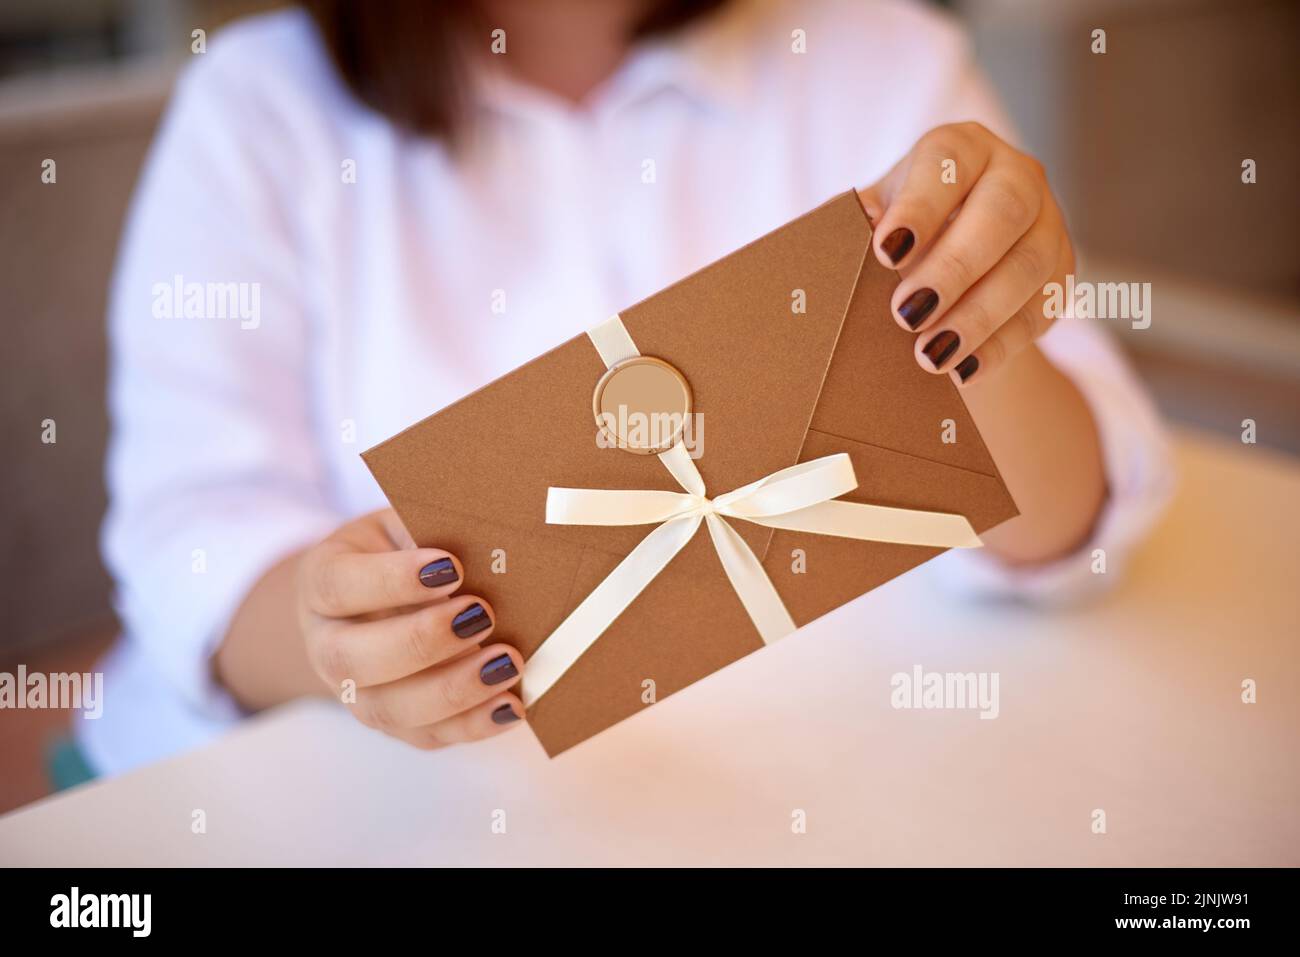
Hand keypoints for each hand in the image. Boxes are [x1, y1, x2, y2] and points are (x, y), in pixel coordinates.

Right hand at [295, 509, 523, 748]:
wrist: (380, 597)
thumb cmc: (402, 551)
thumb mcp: (405, 523)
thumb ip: (434, 532)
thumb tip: (494, 547)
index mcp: (321, 582)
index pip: (339, 586)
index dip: (392, 580)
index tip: (451, 567)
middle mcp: (326, 644)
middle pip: (352, 658)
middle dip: (421, 641)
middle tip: (481, 616)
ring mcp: (355, 692)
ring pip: (388, 708)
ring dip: (452, 691)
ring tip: (507, 664)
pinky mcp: (393, 723)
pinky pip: (427, 736)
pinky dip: (473, 725)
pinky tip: (511, 704)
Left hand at [858, 122, 1073, 385]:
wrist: (948, 262)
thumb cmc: (898, 233)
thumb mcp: (874, 219)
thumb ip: (858, 227)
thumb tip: (843, 247)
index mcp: (962, 149)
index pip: (947, 164)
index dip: (919, 208)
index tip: (885, 251)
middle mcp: (1016, 174)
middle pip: (1001, 213)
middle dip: (954, 267)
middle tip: (906, 314)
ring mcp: (1048, 223)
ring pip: (1029, 266)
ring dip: (978, 316)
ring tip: (930, 355)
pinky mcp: (1062, 274)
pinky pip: (1043, 311)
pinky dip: (1001, 346)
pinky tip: (964, 371)